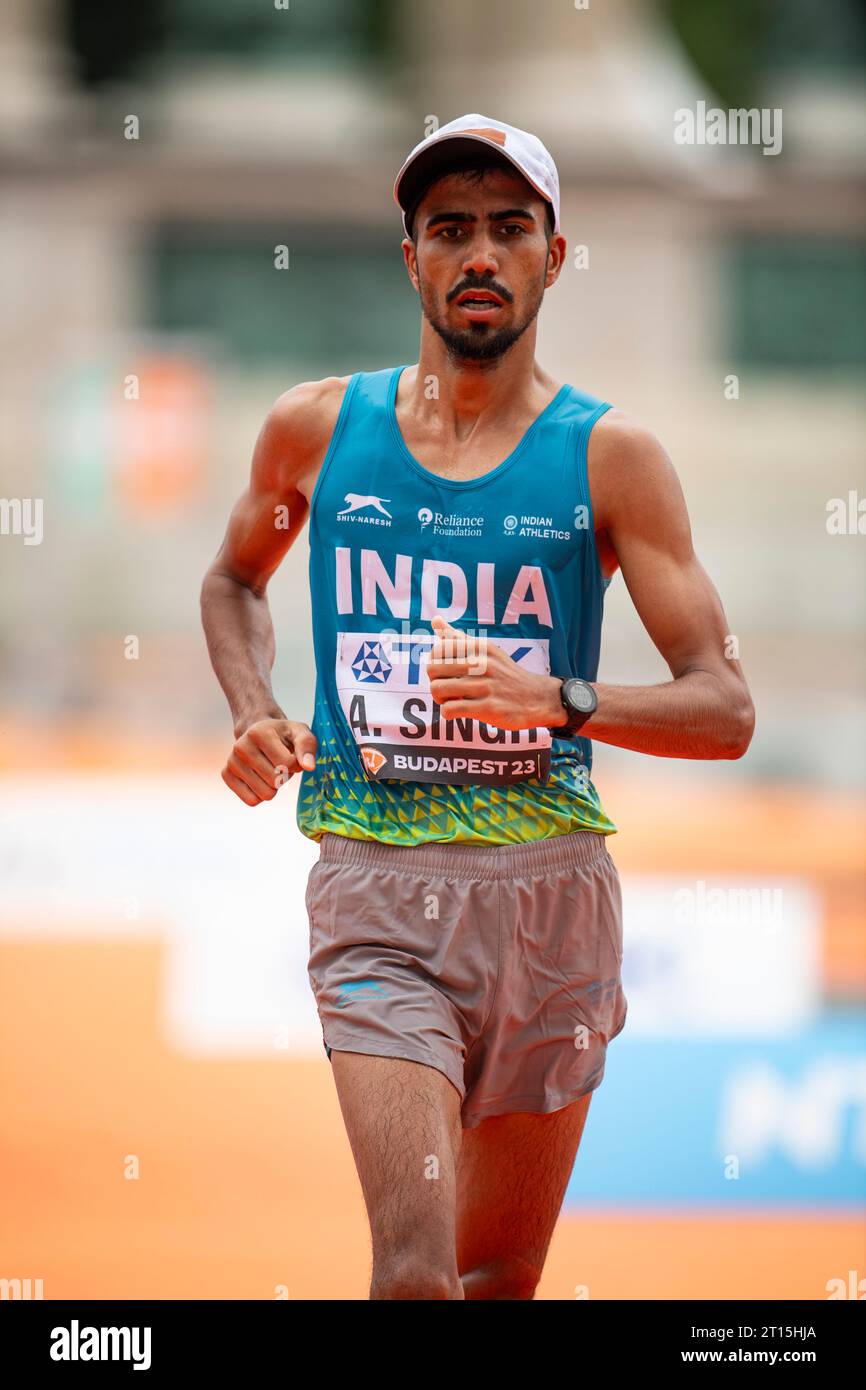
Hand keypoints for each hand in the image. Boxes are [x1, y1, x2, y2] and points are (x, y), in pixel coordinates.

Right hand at [221, 718, 316, 805]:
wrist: (259, 734)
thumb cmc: (283, 735)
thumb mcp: (300, 733)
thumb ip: (307, 746)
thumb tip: (308, 767)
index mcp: (259, 733)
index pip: (288, 764)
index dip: (297, 765)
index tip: (292, 756)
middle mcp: (240, 746)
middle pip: (275, 781)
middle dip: (284, 776)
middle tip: (280, 764)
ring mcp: (231, 762)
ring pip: (264, 794)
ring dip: (273, 786)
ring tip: (270, 769)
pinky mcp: (227, 775)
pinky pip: (251, 800)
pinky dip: (261, 794)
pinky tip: (260, 778)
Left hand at [426, 616, 564, 730]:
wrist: (537, 699)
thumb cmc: (506, 674)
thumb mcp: (487, 651)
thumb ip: (458, 638)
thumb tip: (435, 620)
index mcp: (479, 648)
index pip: (438, 649)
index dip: (435, 663)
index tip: (445, 672)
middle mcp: (481, 664)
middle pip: (432, 669)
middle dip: (434, 681)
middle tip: (446, 689)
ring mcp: (484, 686)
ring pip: (437, 689)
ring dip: (440, 699)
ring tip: (451, 700)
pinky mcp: (487, 708)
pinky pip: (450, 709)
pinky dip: (448, 713)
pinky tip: (458, 712)